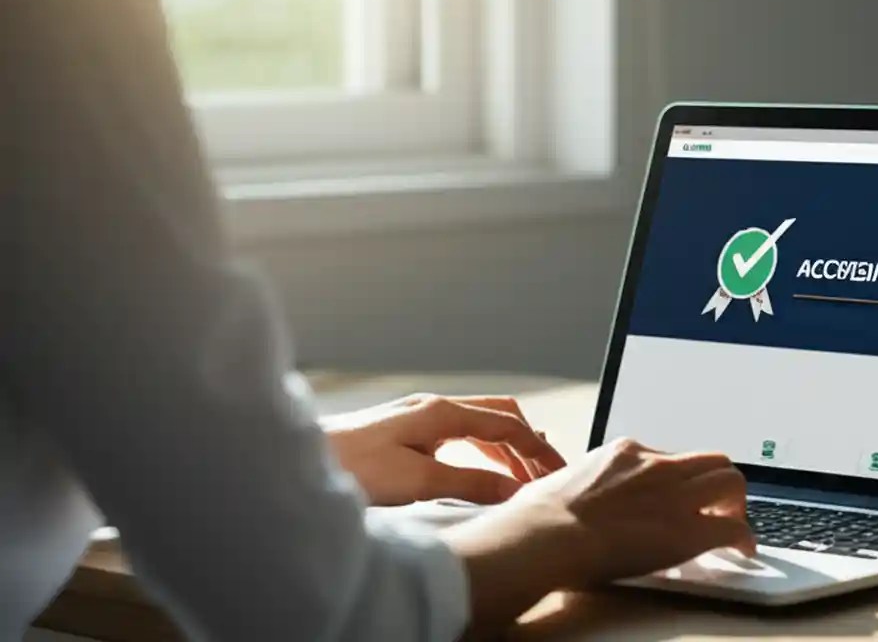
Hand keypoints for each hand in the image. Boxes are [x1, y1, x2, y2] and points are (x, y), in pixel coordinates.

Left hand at [322, 394, 565, 505]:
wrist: (299, 462)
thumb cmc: (351, 468)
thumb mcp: (418, 481)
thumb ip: (470, 483)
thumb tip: (514, 488)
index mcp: (441, 412)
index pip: (507, 425)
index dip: (537, 450)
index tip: (559, 471)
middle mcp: (432, 407)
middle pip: (498, 417)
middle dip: (528, 443)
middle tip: (550, 472)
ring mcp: (417, 418)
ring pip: (478, 426)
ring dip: (505, 449)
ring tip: (526, 476)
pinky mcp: (403, 434)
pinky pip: (458, 437)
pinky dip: (482, 453)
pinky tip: (484, 471)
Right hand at [441, 437, 752, 634]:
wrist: (545, 536)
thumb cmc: (539, 516)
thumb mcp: (561, 481)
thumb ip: (580, 483)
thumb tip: (566, 493)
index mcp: (625, 452)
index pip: (670, 457)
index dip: (680, 478)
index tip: (678, 493)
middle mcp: (656, 465)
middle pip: (710, 459)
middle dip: (719, 482)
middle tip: (719, 505)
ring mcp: (674, 494)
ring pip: (730, 481)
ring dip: (736, 503)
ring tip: (733, 522)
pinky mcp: (686, 529)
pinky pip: (731, 527)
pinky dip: (743, 537)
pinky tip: (743, 550)